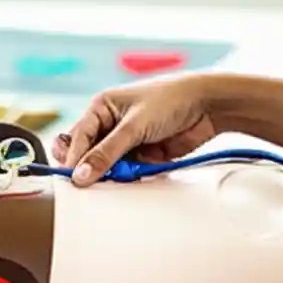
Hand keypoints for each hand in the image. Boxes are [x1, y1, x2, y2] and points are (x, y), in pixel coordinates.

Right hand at [55, 73, 224, 185]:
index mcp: (102, 107)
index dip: (74, 158)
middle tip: (90, 182)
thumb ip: (107, 153)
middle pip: (88, 153)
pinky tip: (132, 176)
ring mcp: (127, 141)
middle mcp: (111, 123)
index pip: (78, 137)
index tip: (73, 178)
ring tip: (118, 176)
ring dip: (110, 174)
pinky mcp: (142, 155)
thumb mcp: (134, 126)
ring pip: (107, 165)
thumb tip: (80, 174)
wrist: (209, 106)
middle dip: (90, 167)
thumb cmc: (171, 99)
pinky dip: (127, 177)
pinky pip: (127, 171)